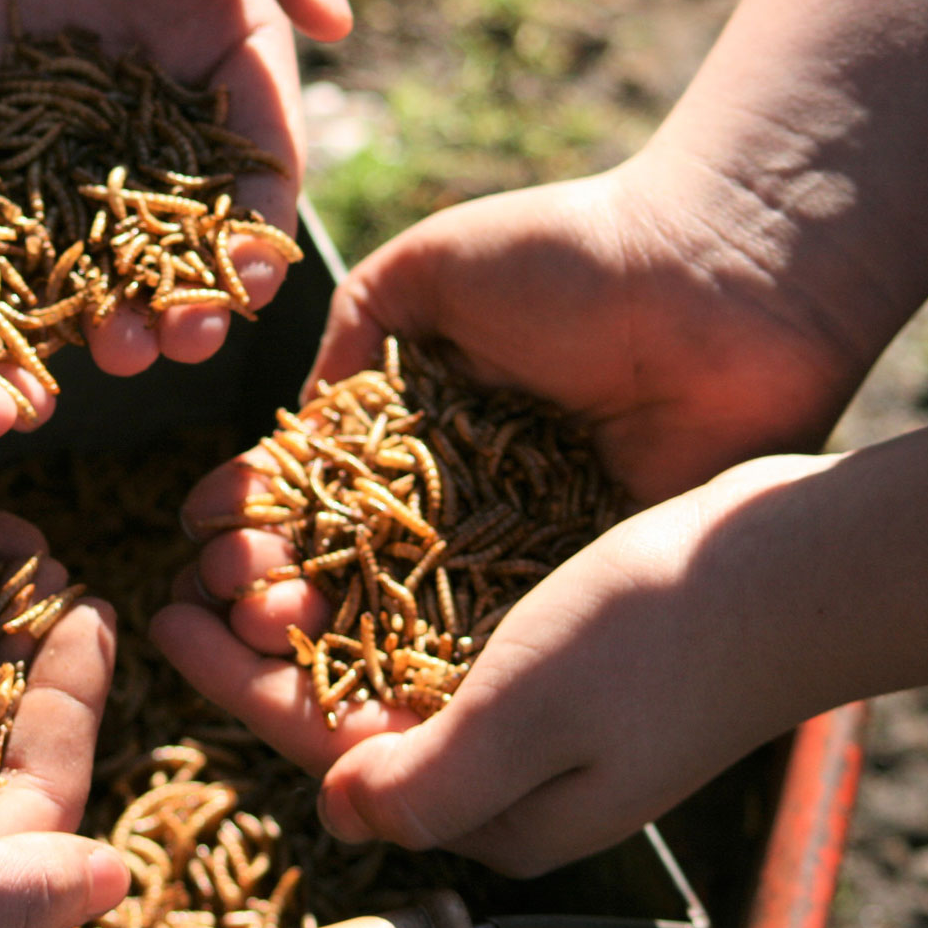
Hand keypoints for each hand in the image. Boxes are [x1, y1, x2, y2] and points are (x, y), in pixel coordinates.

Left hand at [0, 0, 352, 376]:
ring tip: (88, 358)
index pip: (251, 146)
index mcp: (208, 26)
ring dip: (87, 303)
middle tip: (162, 350)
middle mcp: (128, 84)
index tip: (248, 286)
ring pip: (69, 232)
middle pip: (163, 215)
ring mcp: (31, 105)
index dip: (256, 222)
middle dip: (172, 292)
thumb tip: (345, 24)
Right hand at [152, 151, 863, 735]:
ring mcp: (519, 540)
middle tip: (228, 599)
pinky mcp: (577, 577)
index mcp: (425, 415)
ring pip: (406, 602)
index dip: (259, 506)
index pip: (321, 477)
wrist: (723, 281)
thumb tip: (301, 419)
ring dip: (329, 625)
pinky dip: (423, 658)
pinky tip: (358, 675)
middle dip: (274, 575)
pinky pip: (491, 631)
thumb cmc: (574, 253)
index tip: (203, 530)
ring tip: (264, 634)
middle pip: (349, 553)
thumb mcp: (433, 266)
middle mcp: (463, 486)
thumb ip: (354, 330)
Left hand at [159, 454, 831, 875]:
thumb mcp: (532, 714)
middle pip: (344, 704)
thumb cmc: (663, 633)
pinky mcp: (561, 642)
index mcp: (493, 802)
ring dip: (312, 602)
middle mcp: (509, 764)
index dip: (235, 686)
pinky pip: (438, 616)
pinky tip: (344, 527)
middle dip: (261, 641)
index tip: (166, 617)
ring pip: (386, 656)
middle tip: (192, 565)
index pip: (326, 751)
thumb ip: (428, 781)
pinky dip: (379, 578)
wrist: (801, 561)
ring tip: (251, 536)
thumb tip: (335, 811)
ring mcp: (538, 704)